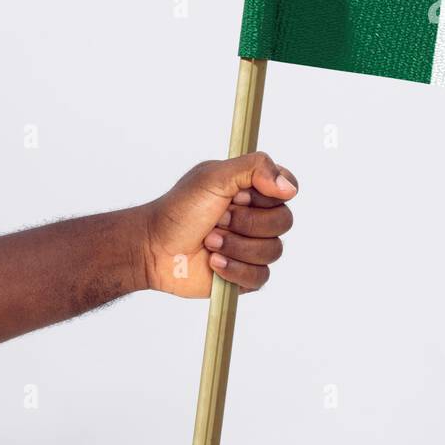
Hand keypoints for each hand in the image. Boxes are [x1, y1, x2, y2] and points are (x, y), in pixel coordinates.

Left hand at [140, 152, 297, 297]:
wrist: (154, 248)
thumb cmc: (179, 209)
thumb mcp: (215, 176)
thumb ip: (255, 168)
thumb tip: (289, 188)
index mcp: (253, 189)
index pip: (288, 188)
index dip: (268, 196)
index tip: (239, 196)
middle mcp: (257, 216)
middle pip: (283, 221)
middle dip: (246, 222)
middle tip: (218, 219)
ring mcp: (253, 246)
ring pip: (273, 251)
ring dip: (236, 246)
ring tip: (210, 241)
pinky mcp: (246, 275)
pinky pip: (261, 276)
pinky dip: (235, 269)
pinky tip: (213, 262)